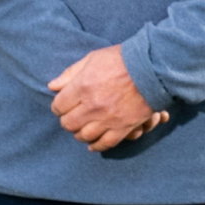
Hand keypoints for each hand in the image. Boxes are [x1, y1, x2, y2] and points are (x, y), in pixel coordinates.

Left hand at [47, 46, 163, 150]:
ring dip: (80, 133)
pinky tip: (92, 144)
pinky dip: (96, 146)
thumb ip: (70, 73)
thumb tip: (52, 86)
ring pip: (84, 136)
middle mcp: (92, 106)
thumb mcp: (92, 59)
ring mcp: (108, 119)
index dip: (58, 106)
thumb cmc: (122, 59)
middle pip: (68, 123)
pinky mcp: (123, 127)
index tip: (62, 105)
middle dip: (67, 120)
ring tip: (83, 127)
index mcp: (82, 87)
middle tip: (72, 115)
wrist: (152, 68)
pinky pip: (105, 143)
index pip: (58, 106)